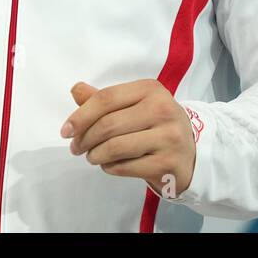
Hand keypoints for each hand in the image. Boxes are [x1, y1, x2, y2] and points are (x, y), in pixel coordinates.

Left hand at [60, 79, 196, 197]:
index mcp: (150, 89)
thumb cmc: (156, 125)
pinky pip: (125, 167)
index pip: (106, 99)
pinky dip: (109, 167)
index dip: (81, 115)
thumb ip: (105, 99)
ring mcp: (167, 137)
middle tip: (76, 147)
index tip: (65, 130)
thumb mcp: (135, 105)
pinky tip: (109, 165)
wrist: (192, 153)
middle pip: (108, 125)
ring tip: (92, 156)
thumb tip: (76, 89)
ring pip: (115, 147)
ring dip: (95, 155)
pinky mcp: (167, 163)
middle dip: (85, 139)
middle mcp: (162, 109)